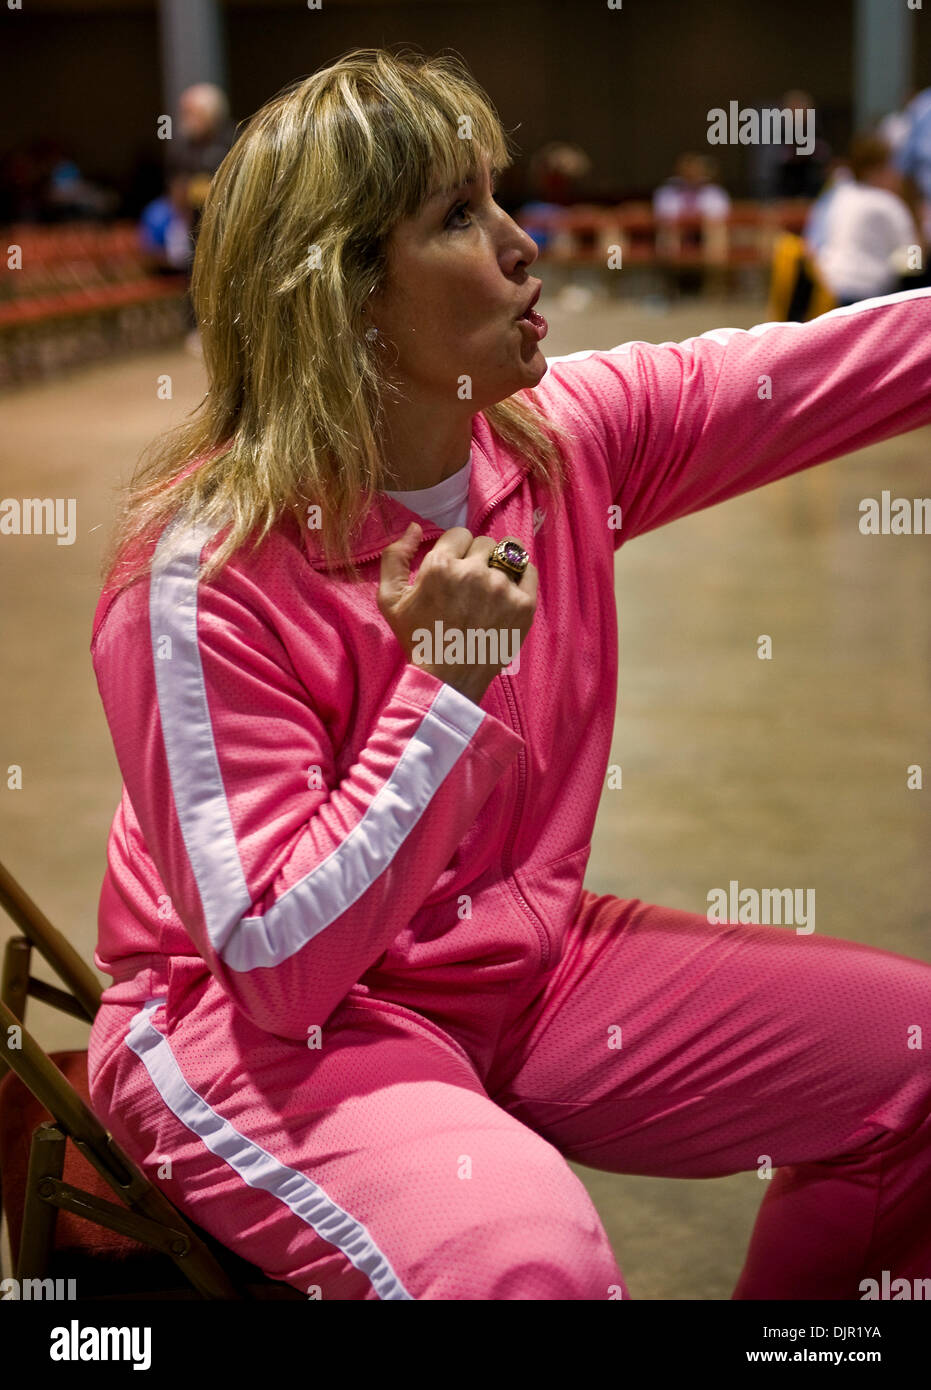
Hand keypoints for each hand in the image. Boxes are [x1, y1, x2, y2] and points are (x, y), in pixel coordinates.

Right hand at [378, 521, 538, 703]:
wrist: (447, 680)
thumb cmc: (417, 639)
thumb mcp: (390, 599)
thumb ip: (395, 557)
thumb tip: (415, 527)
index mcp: (440, 565)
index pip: (458, 534)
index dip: (455, 551)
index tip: (453, 571)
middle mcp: (473, 571)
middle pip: (484, 543)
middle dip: (476, 558)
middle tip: (470, 584)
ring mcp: (502, 587)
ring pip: (508, 554)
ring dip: (499, 564)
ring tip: (491, 586)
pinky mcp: (523, 604)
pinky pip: (529, 571)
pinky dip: (521, 575)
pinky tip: (509, 589)